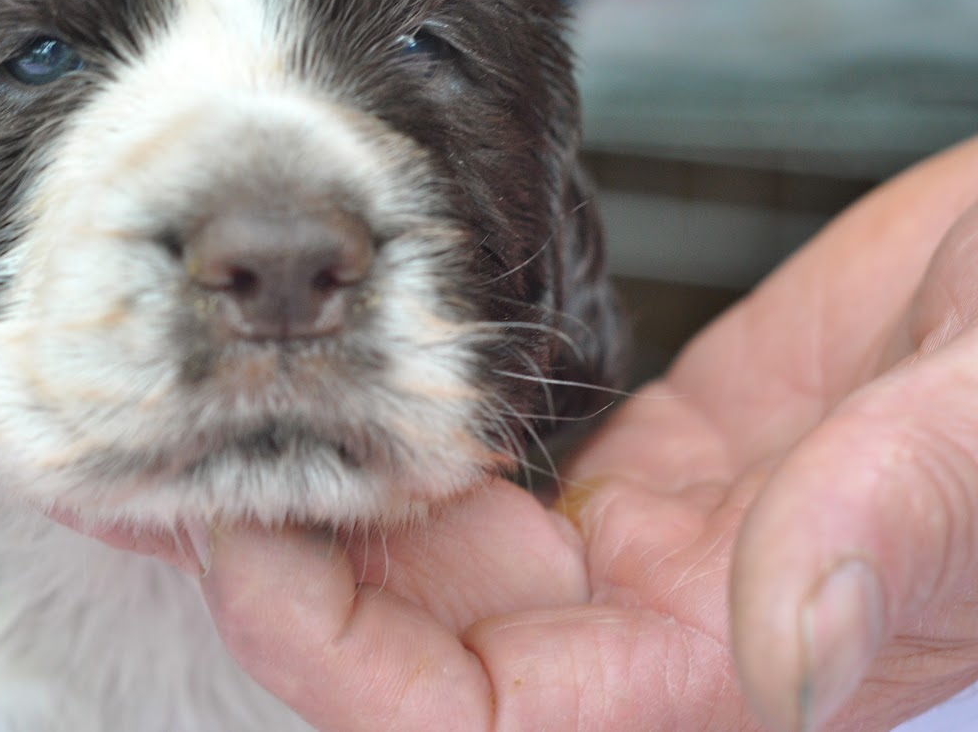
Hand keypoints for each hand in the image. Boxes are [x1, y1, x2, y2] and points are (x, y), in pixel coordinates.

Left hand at [184, 136, 977, 731]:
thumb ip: (898, 519)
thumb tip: (791, 648)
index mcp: (753, 664)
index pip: (493, 724)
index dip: (344, 663)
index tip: (240, 540)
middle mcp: (685, 631)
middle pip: (433, 657)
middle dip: (298, 573)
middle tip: (192, 450)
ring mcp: (663, 554)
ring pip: (449, 573)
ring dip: (337, 508)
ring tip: (237, 409)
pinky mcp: (661, 471)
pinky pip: (498, 491)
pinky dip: (412, 450)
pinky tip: (351, 390)